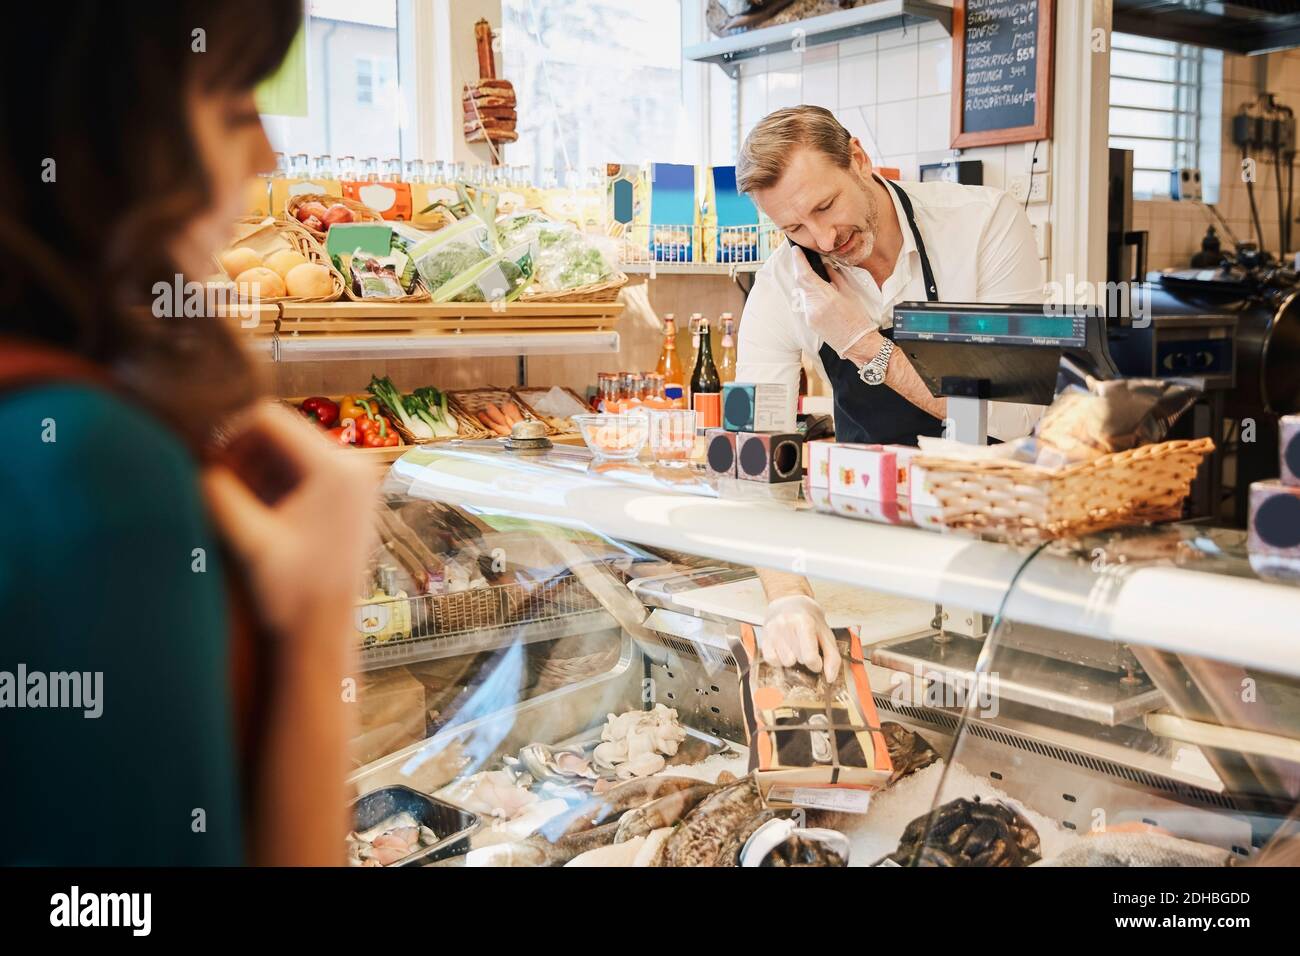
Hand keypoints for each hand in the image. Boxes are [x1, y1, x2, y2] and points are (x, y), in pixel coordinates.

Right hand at [202, 402, 379, 641]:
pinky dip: (269, 483)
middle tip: (212, 485)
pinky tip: (250, 513)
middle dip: (240, 452)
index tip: (203, 462)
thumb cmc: (290, 595)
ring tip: (230, 503)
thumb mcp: (247, 542)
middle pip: (279, 431)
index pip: (268, 417)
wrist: (323, 636)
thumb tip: (192, 460)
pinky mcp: (344, 499)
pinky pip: (298, 471)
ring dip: (252, 468)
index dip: (227, 432)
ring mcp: (352, 482)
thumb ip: (218, 493)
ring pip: (286, 451)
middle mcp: (353, 467)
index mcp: (337, 469)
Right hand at [760, 594, 841, 682]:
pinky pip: (772, 660)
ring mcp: (773, 631)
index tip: (817, 660)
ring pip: (785, 662)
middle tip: (805, 646)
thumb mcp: (827, 635)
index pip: (809, 657)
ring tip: (795, 646)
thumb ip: (832, 657)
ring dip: (793, 659)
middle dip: (805, 658)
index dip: (816, 664)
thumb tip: (830, 678)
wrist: (790, 602)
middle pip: (798, 660)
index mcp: (804, 622)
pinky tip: (785, 650)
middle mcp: (786, 624)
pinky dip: (780, 660)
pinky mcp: (764, 637)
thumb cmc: (811, 620)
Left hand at [790, 247, 875, 357]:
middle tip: (801, 257)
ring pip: (803, 292)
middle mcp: (815, 306)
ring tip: (812, 274)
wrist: (856, 342)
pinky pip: (806, 303)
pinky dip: (809, 294)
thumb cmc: (858, 317)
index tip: (796, 251)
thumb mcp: (850, 293)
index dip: (799, 261)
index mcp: (827, 297)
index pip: (806, 275)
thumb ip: (835, 277)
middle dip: (800, 269)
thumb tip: (826, 265)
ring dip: (805, 282)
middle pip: (801, 282)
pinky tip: (817, 291)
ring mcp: (810, 315)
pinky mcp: (808, 321)